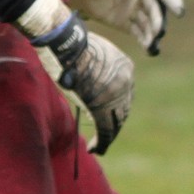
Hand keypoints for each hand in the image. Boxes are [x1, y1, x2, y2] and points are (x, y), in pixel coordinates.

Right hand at [16, 0, 134, 152]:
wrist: (67, 45)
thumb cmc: (72, 46)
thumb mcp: (93, 56)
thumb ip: (98, 73)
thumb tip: (92, 88)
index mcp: (125, 67)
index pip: (125, 91)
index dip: (117, 105)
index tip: (110, 114)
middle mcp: (126, 81)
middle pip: (124, 107)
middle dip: (115, 121)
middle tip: (106, 133)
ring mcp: (116, 95)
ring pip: (117, 120)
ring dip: (109, 133)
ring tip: (100, 145)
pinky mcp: (103, 107)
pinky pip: (106, 128)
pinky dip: (103, 141)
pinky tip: (96, 148)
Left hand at [67, 0, 184, 54]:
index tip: (179, 11)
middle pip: (156, 7)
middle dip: (159, 21)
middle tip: (158, 33)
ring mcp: (133, 7)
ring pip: (150, 21)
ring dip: (153, 33)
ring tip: (152, 45)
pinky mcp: (124, 21)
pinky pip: (139, 31)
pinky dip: (145, 40)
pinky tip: (148, 48)